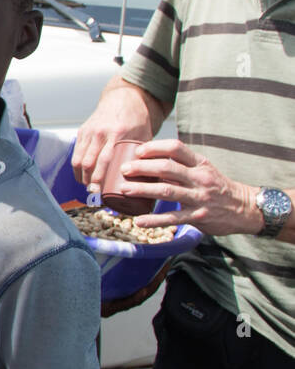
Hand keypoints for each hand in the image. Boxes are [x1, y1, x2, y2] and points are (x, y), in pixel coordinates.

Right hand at [71, 83, 155, 187]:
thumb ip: (142, 155)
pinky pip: (77, 152)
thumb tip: (144, 180)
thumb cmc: (138, 119)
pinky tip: (82, 175)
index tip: (99, 191)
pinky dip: (78, 166)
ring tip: (87, 187)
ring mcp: (89, 131)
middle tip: (93, 194)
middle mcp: (100, 132)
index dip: (99, 178)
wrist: (125, 98)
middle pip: (88, 162)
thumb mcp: (144, 135)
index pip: (104, 160)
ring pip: (78, 158)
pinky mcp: (83, 130)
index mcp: (117, 134)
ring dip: (81, 175)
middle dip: (88, 181)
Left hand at [115, 139, 260, 235]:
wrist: (244, 208)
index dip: (155, 148)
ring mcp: (199, 198)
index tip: (138, 151)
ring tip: (124, 189)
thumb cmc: (216, 187)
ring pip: (167, 191)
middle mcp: (200, 178)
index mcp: (200, 163)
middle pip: (167, 168)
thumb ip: (181, 166)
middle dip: (142, 168)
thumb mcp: (203, 170)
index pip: (176, 148)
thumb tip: (146, 161)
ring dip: (143, 190)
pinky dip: (155, 220)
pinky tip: (139, 220)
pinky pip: (173, 218)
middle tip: (124, 169)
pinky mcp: (198, 216)